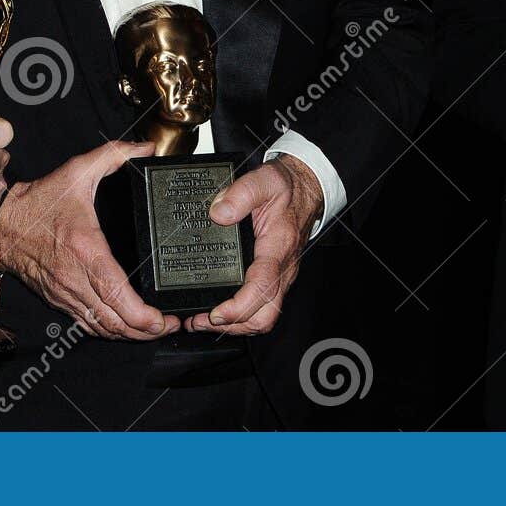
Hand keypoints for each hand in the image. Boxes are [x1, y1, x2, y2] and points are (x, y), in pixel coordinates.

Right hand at [0, 141, 180, 340]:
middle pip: (114, 320)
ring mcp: (66, 292)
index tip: (161, 319)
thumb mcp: (77, 170)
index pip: (116, 293)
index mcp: (85, 248)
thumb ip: (113, 156)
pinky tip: (124, 329)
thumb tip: (145, 148)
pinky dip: (107, 331)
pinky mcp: (58, 298)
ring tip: (153, 330)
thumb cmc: (39, 201)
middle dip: (145, 330)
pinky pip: (86, 324)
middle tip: (168, 325)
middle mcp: (75, 277)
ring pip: (101, 328)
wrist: (1, 223)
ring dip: (128, 335)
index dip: (141, 315)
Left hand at [184, 155, 324, 335]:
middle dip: (232, 326)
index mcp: (277, 247)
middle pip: (264, 316)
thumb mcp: (263, 179)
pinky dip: (238, 316)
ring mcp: (279, 276)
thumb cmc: (285, 187)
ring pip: (262, 317)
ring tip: (202, 320)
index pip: (262, 288)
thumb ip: (241, 194)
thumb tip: (218, 213)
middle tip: (200, 321)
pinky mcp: (274, 278)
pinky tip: (217, 311)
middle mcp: (282, 269)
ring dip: (233, 325)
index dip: (238, 307)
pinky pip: (261, 307)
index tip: (216, 313)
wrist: (304, 188)